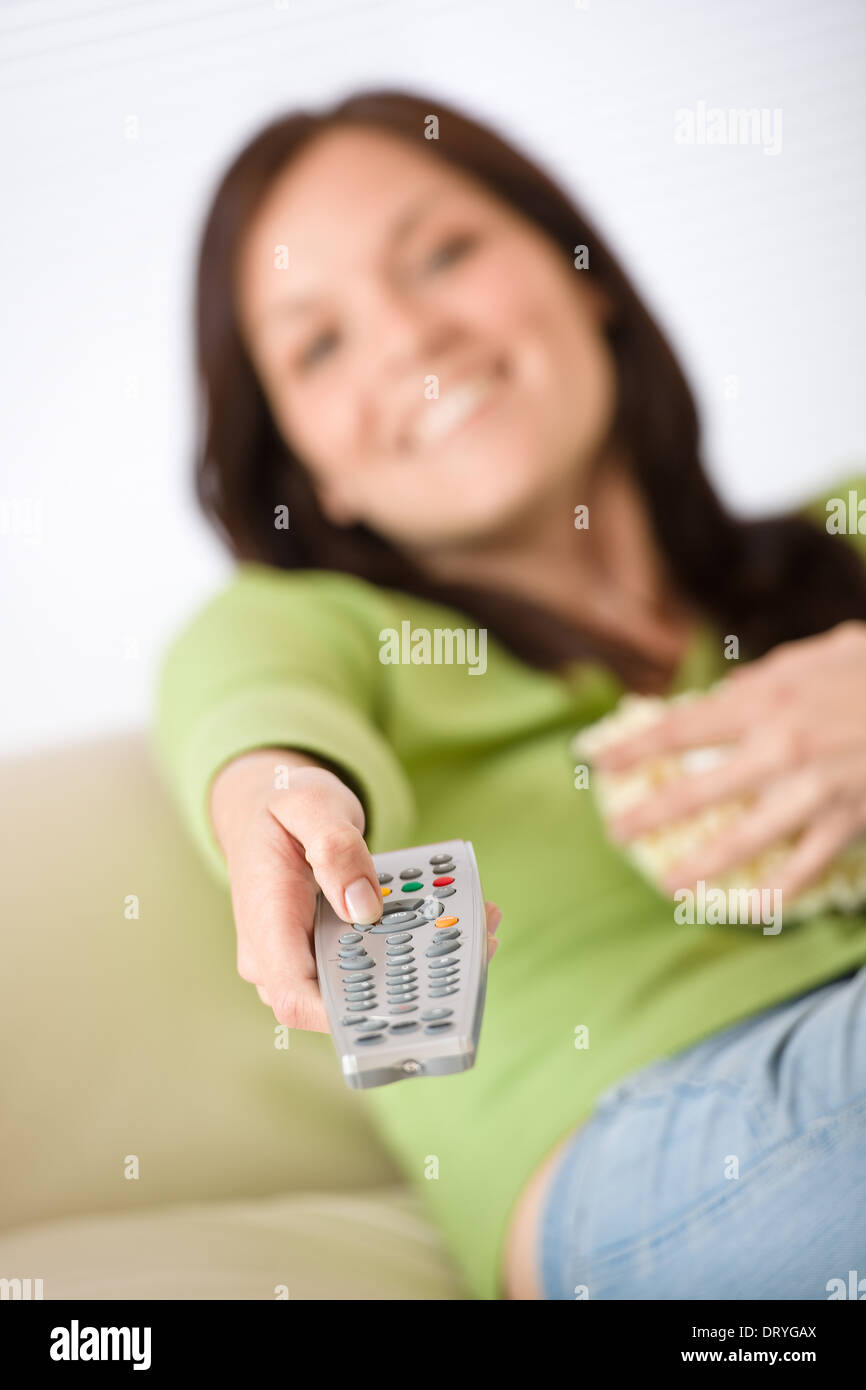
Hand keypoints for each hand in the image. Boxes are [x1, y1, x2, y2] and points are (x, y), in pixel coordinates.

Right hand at [221, 762, 500, 1031]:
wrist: (267, 805)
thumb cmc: (282, 805)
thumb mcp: (308, 805)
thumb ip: (334, 849)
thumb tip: (365, 907)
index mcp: (266, 925)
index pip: (294, 998)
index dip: (345, 1016)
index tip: (405, 1002)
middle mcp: (279, 957)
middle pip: (340, 999)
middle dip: (410, 987)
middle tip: (474, 946)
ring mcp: (303, 958)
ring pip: (362, 985)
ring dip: (421, 966)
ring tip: (481, 927)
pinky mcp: (327, 949)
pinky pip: (370, 960)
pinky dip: (411, 945)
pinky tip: (456, 918)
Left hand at [590, 620, 865, 901]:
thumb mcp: (822, 654)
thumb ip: (768, 674)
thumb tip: (727, 689)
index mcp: (768, 700)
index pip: (680, 727)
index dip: (632, 747)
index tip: (593, 760)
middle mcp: (781, 748)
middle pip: (696, 790)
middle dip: (649, 814)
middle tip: (616, 831)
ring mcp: (814, 791)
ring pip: (742, 841)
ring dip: (700, 867)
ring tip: (669, 885)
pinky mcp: (848, 823)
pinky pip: (804, 868)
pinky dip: (775, 892)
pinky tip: (749, 908)